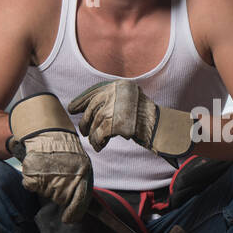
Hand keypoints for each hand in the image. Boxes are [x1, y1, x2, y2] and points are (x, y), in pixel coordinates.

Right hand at [7, 95, 91, 222]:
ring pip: (46, 194)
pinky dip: (33, 181)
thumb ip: (82, 187)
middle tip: (58, 178)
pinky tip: (39, 169)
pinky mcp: (33, 175)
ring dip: (47, 186)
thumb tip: (85, 212)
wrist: (49, 134)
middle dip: (60, 194)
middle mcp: (66, 177)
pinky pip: (32, 186)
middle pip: (61, 199)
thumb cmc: (66, 153)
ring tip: (49, 170)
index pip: (80, 201)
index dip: (74, 213)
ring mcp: (49, 176)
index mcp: (82, 174)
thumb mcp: (82, 166)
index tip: (68, 219)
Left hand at [67, 79, 194, 163]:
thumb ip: (113, 101)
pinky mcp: (113, 124)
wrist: (160, 128)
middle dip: (85, 121)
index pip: (93, 92)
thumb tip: (86, 109)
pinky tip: (100, 146)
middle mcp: (114, 94)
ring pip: (94, 124)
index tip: (72, 108)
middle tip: (84, 130)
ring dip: (93, 134)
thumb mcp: (130, 101)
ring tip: (95, 141)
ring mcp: (113, 108)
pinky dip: (97, 142)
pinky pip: (98, 135)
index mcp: (118, 86)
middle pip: (91, 109)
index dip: (81, 101)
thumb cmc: (147, 118)